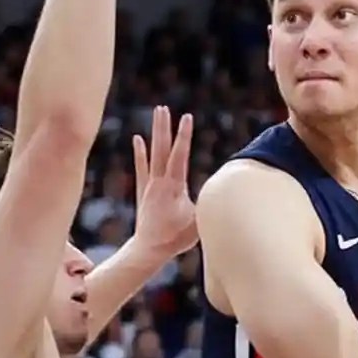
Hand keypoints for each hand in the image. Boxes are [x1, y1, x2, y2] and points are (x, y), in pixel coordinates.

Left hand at [132, 106, 197, 258]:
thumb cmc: (176, 238)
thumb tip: (219, 190)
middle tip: (164, 107)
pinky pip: (141, 167)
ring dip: (156, 132)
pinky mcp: (143, 190)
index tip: (187, 117)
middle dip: (165, 127)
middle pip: (162, 149)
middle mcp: (159, 182)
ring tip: (158, 113)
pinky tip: (137, 138)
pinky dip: (140, 152)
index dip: (184, 137)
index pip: (179, 156)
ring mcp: (149, 185)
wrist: (149, 250)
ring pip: (153, 153)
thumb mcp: (197, 222)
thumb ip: (206, 203)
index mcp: (173, 187)